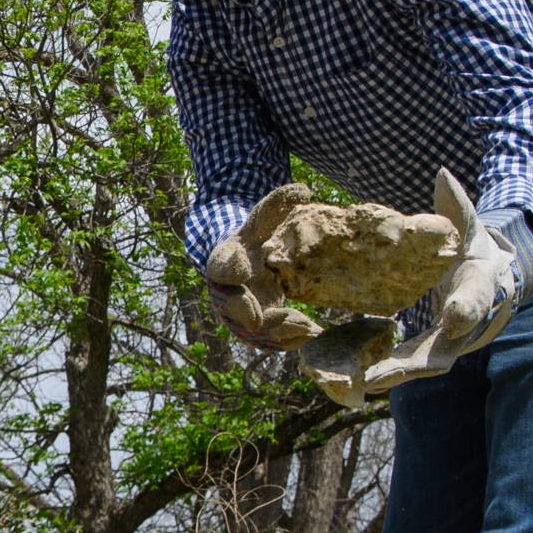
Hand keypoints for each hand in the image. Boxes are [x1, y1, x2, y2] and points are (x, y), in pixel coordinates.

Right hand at [200, 185, 323, 349]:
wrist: (247, 261)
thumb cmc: (254, 238)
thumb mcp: (262, 219)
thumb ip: (277, 204)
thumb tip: (304, 190)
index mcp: (222, 262)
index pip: (219, 267)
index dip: (229, 268)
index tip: (245, 267)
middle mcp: (224, 293)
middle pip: (231, 308)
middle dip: (249, 313)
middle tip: (272, 316)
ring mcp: (239, 314)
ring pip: (251, 332)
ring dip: (277, 332)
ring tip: (308, 325)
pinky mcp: (257, 327)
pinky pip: (268, 342)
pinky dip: (289, 341)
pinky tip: (313, 333)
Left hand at [317, 170, 532, 402]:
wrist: (491, 277)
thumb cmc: (475, 247)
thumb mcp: (469, 222)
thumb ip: (456, 204)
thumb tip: (442, 174)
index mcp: (480, 284)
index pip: (476, 298)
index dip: (467, 309)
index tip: (452, 316)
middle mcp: (468, 322)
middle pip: (445, 348)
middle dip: (413, 363)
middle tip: (380, 374)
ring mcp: (452, 341)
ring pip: (425, 365)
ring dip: (393, 376)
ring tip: (359, 383)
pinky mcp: (434, 349)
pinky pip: (411, 365)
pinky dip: (386, 373)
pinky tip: (355, 378)